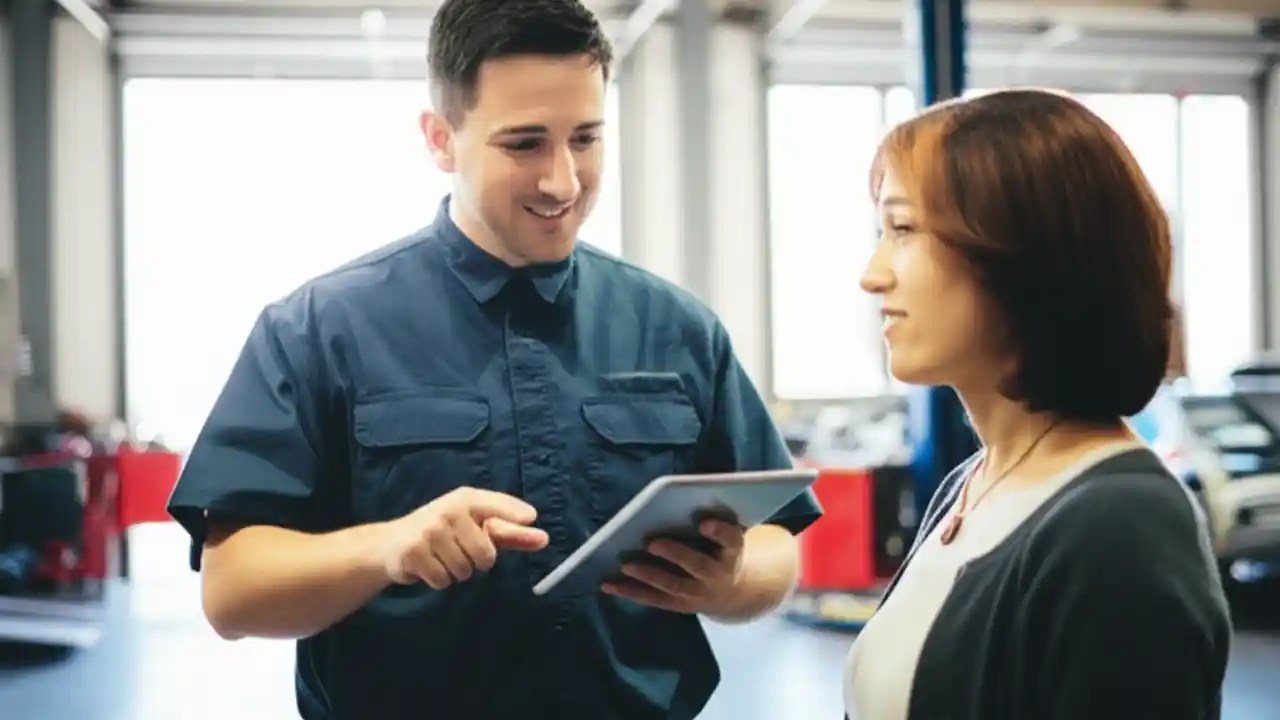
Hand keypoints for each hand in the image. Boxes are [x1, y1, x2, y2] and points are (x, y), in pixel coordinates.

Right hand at [380, 487, 548, 589]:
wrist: (389, 544)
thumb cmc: (442, 533)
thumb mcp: (474, 526)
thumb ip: (509, 533)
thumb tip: (543, 538)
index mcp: (466, 499)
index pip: (496, 506)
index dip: (514, 513)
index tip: (531, 518)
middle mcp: (448, 510)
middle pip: (486, 554)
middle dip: (476, 561)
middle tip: (458, 551)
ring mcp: (430, 531)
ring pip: (465, 570)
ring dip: (456, 572)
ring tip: (440, 557)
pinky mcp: (414, 552)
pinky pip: (444, 580)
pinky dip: (439, 580)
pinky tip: (427, 566)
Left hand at [602, 520, 744, 614]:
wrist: (731, 590)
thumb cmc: (720, 546)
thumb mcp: (724, 531)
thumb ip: (711, 516)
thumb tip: (680, 496)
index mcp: (733, 550)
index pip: (731, 539)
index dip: (719, 532)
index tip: (703, 523)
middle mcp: (719, 575)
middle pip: (699, 566)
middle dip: (676, 555)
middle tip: (652, 543)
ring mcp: (699, 594)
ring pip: (673, 586)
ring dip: (649, 575)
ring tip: (625, 564)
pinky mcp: (680, 605)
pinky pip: (653, 599)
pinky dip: (630, 591)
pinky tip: (608, 584)